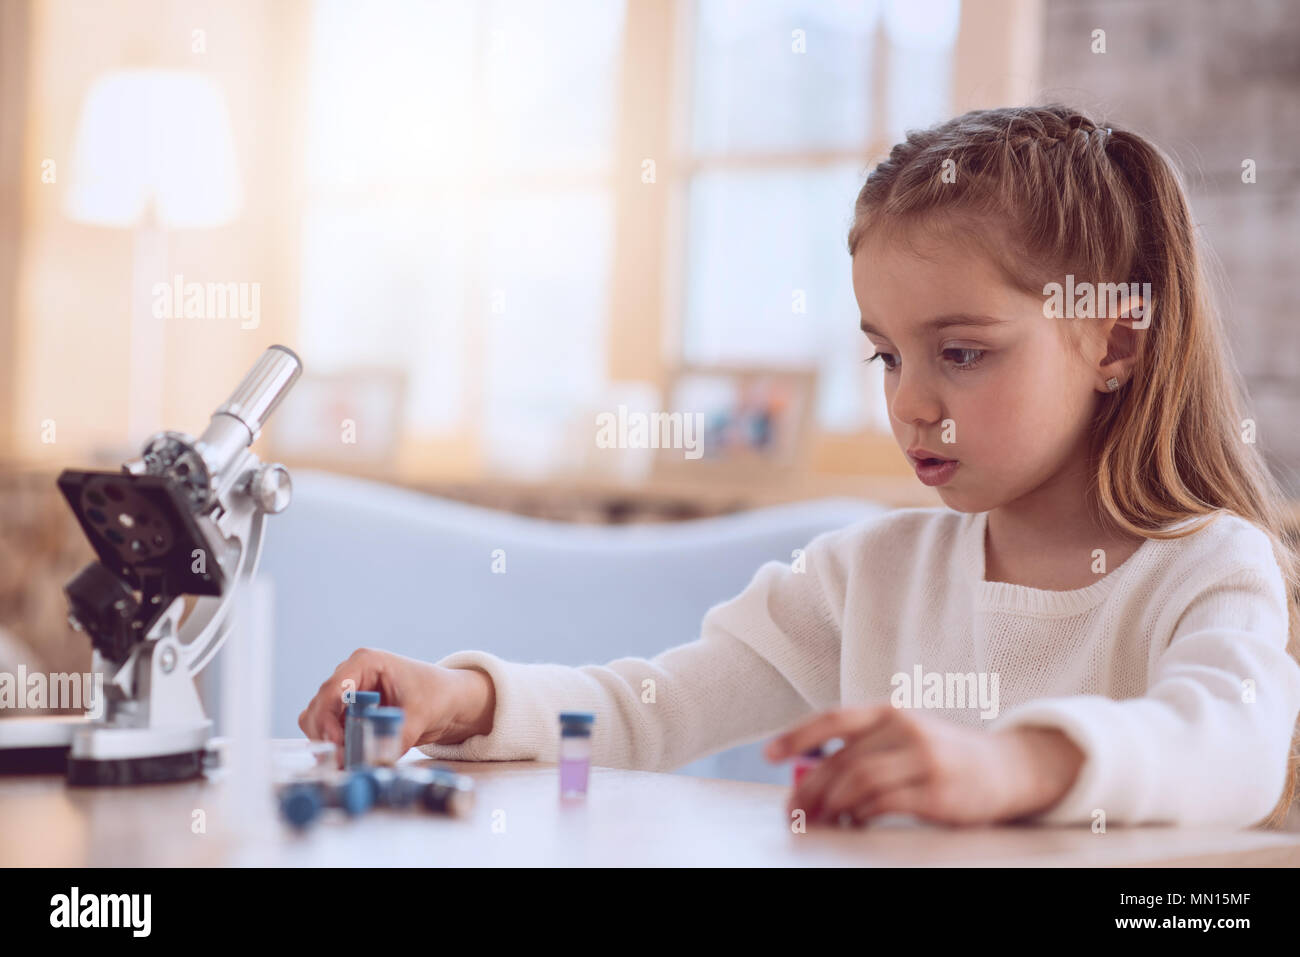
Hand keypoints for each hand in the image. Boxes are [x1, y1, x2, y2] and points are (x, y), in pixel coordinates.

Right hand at [297, 649, 494, 763]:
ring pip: (316, 719)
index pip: (332, 690)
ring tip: (348, 759)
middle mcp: (350, 674)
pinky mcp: (348, 711)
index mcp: (365, 662)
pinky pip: (327, 729)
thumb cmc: (437, 696)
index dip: (327, 718)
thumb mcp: (420, 716)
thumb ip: (397, 738)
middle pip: (318, 706)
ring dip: (326, 741)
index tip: (337, 744)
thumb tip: (376, 762)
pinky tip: (349, 756)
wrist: (450, 700)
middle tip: (343, 758)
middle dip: (325, 734)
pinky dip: (333, 744)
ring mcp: (346, 693)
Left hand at [764, 705, 1083, 826]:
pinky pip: (885, 804)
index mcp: (890, 711)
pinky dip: (861, 816)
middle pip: (842, 758)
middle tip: (793, 811)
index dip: (797, 736)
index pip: (833, 718)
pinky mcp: (938, 791)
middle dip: (809, 787)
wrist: (1009, 767)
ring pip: (859, 780)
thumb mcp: (905, 737)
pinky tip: (853, 824)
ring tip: (819, 821)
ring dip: (831, 804)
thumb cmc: (945, 754)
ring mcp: (924, 758)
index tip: (769, 755)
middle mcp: (906, 728)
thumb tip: (807, 776)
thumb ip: (864, 748)